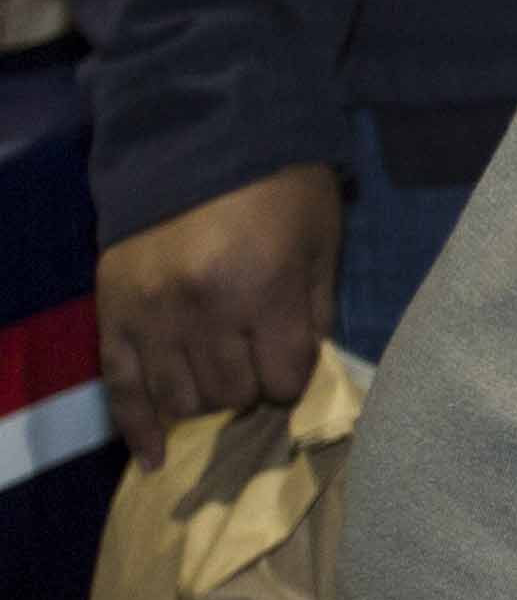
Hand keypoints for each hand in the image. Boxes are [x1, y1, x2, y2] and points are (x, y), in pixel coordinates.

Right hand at [97, 162, 339, 457]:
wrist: (197, 140)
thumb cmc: (278, 188)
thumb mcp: (320, 240)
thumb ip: (315, 311)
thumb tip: (305, 372)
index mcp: (262, 289)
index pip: (284, 377)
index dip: (294, 377)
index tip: (293, 362)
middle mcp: (202, 311)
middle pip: (233, 394)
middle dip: (252, 387)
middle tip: (255, 362)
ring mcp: (151, 318)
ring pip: (182, 401)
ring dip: (207, 399)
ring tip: (218, 378)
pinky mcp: (113, 318)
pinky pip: (121, 391)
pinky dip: (139, 430)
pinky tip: (156, 458)